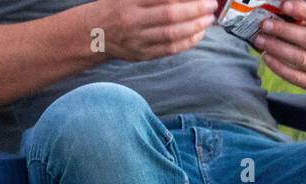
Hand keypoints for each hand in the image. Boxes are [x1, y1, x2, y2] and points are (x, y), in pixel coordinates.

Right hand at [95, 0, 217, 60]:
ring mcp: (137, 40)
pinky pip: (168, 50)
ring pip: (171, 35)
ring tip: (208, 20)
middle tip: (211, 6)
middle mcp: (133, 21)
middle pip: (171, 16)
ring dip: (195, 28)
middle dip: (196, 10)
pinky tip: (198, 35)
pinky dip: (186, 43)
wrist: (94, 34)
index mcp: (131, 1)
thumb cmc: (116, 7)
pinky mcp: (141, 55)